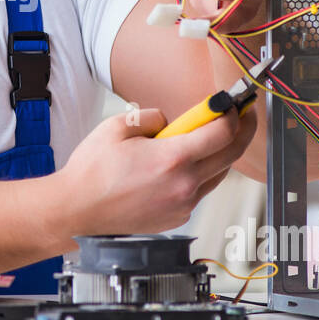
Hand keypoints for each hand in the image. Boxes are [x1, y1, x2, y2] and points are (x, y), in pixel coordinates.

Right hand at [52, 105, 256, 235]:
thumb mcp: (117, 126)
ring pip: (218, 174)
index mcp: (171, 159)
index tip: (232, 103)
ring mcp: (183, 204)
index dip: (232, 113)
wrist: (76, 211)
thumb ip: (152, 117)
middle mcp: (183, 185)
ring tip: (208, 138)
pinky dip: (200, 174)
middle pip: (230, 154)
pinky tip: (182, 165)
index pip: (222, 132)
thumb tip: (170, 120)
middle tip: (242, 115)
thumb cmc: (91, 172)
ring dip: (220, 153)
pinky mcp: (177, 216)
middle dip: (241, 130)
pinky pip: (200, 191)